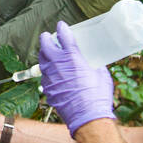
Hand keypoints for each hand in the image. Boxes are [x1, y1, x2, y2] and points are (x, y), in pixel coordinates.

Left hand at [38, 21, 114, 135]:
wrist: (87, 117)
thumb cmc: (98, 96)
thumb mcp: (101, 74)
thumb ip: (94, 64)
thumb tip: (92, 61)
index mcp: (72, 57)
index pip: (63, 36)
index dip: (62, 28)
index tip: (61, 26)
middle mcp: (57, 64)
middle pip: (45, 45)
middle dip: (47, 38)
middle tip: (50, 37)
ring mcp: (50, 77)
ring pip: (42, 60)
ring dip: (45, 54)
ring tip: (50, 53)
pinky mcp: (48, 89)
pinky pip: (44, 76)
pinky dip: (48, 71)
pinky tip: (53, 72)